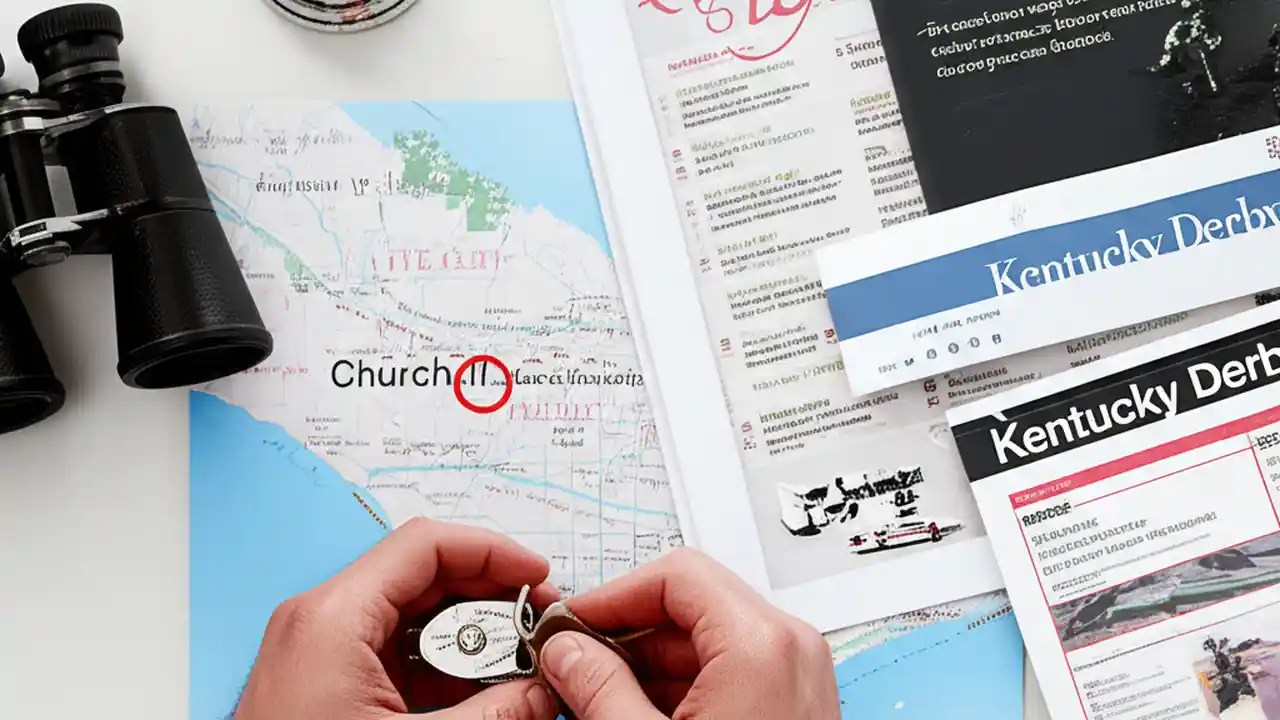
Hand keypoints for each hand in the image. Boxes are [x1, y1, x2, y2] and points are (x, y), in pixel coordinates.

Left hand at [235, 518, 560, 719]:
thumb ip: (491, 716)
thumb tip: (544, 693)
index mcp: (333, 618)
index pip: (425, 545)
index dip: (492, 551)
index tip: (537, 577)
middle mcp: (321, 620)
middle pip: (422, 574)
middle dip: (488, 594)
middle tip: (538, 621)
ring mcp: (320, 650)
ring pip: (411, 613)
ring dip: (469, 633)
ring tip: (518, 662)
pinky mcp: (326, 680)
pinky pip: (394, 651)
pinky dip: (441, 664)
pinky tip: (480, 692)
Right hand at [538, 548, 838, 718]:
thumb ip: (599, 690)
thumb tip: (569, 651)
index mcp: (762, 645)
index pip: (676, 574)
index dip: (613, 595)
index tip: (571, 624)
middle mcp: (790, 649)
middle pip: (690, 604)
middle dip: (625, 634)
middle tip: (574, 666)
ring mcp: (800, 676)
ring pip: (707, 640)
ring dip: (649, 665)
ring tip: (600, 700)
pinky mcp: (797, 703)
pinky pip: (730, 670)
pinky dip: (682, 687)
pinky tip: (642, 715)